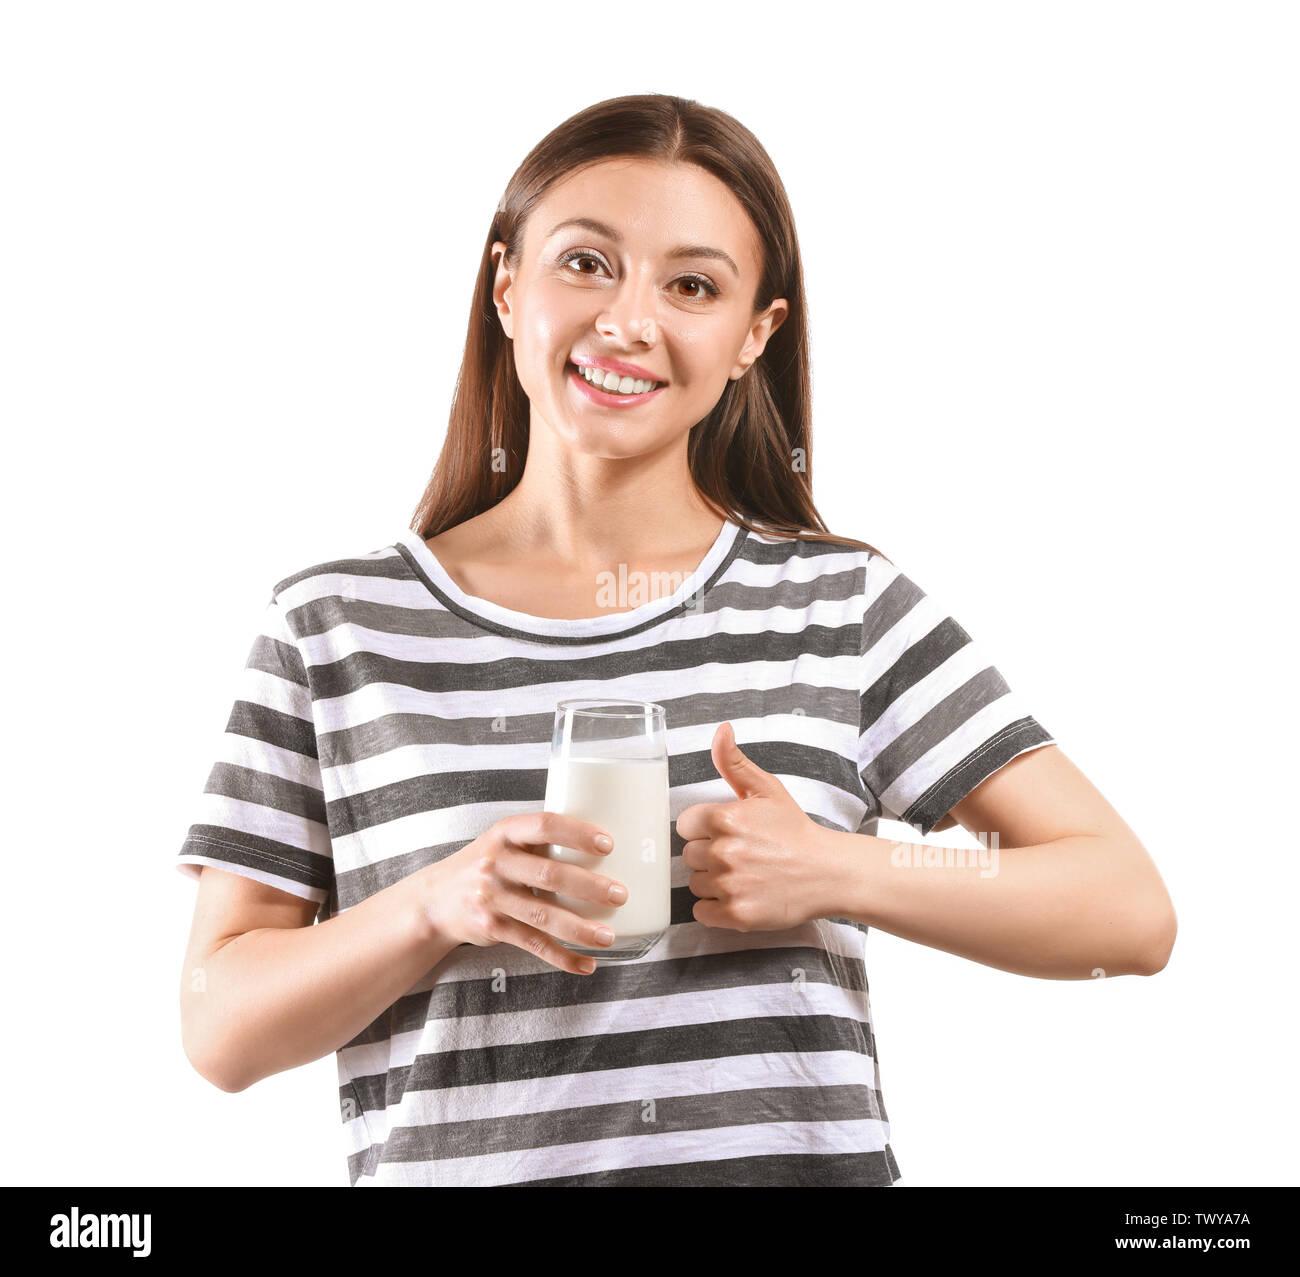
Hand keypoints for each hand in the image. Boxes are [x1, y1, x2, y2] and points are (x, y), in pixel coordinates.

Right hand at [421, 812, 628, 973]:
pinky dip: (562, 957)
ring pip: (544, 916)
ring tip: (609, 936)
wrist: (436, 899)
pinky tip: (587, 964)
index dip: (578, 833)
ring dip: (580, 929)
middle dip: (590, 886)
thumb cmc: (488, 864)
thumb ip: (541, 839)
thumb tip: (606, 846)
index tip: (609, 844)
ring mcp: (493, 898)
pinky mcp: (493, 928)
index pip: (545, 825)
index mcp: (505, 833)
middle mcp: (496, 863)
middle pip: (550, 874)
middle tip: (620, 894)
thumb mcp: (505, 841)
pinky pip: (533, 944)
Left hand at [676, 722, 836, 931]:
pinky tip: (738, 896)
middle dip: (708, 855)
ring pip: (695, 884)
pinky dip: (715, 908)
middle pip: (689, 855)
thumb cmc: (794, 830)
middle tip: (739, 855)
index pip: (684, 825)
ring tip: (743, 875)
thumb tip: (721, 730)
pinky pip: (702, 912)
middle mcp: (723, 851)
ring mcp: (729, 884)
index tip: (725, 833)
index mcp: (724, 818)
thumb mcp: (767, 789)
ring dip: (713, 882)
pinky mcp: (736, 915)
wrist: (828, 872)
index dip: (703, 829)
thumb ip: (734, 762)